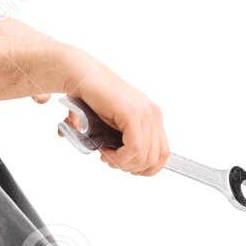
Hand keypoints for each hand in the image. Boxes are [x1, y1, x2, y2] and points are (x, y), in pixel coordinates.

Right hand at [63, 59, 170, 176]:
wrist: (83, 77)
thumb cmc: (94, 99)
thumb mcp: (116, 123)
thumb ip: (126, 139)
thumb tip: (128, 163)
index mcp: (152, 118)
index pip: (162, 155)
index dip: (145, 169)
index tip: (124, 165)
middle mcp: (153, 115)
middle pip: (154, 159)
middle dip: (131, 168)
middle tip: (111, 161)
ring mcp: (145, 113)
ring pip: (144, 156)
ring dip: (122, 162)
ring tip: (106, 155)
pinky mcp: (132, 113)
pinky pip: (135, 147)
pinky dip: (119, 156)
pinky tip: (105, 150)